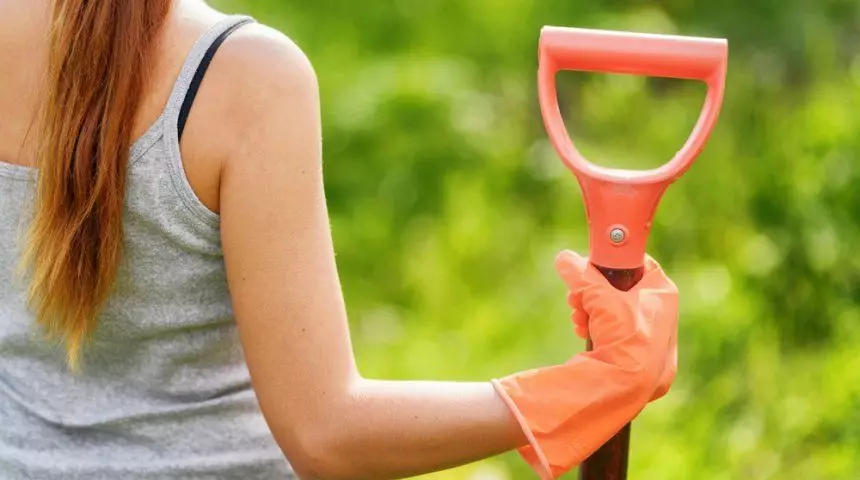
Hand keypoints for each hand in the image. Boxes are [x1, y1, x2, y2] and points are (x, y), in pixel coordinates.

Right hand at [556, 250, 677, 400]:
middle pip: (620, 291)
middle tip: (576, 297)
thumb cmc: (625, 333)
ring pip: (615, 315)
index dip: (612, 264)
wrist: (630, 383)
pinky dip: (598, 333)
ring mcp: (654, 341)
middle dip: (592, 294)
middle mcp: (663, 315)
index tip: (590, 267)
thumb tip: (564, 259)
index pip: (638, 264)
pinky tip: (585, 336)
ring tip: (579, 320)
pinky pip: (616, 338)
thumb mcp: (597, 295)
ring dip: (591, 314)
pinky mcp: (642, 363)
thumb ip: (579, 273)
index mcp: (663, 292)